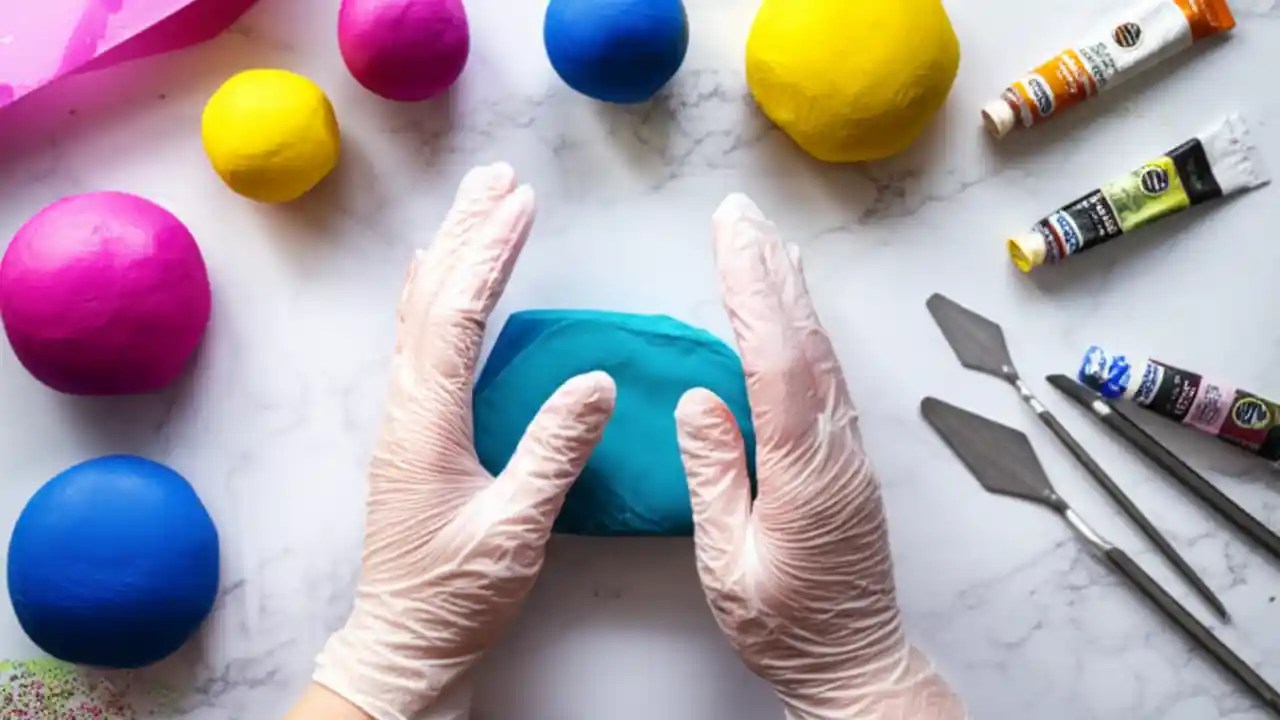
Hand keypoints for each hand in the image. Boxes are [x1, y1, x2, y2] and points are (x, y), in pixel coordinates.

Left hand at [309, 163, 616, 719]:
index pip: (459, 317)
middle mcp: (406, 408)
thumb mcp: (516, 529)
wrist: (405, 640)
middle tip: (498, 178)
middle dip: (469, 233)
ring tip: (478, 205)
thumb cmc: (458, 594)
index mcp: (428, 423)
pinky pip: (420, 342)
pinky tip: (440, 280)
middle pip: (433, 299)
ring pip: (422, 315)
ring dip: (453, 255)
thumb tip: (595, 382)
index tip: (522, 203)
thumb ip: (554, 453)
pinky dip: (436, 296)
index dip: (492, 255)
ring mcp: (404, 418)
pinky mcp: (412, 432)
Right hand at [676, 195, 965, 719]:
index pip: (775, 359)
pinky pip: (825, 375)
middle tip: (742, 213)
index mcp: (803, 468)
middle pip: (804, 339)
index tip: (730, 236)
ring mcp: (846, 448)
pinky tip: (792, 310)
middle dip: (769, 269)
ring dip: (790, 290)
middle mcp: (834, 445)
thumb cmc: (784, 623)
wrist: (853, 659)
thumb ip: (715, 476)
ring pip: (820, 352)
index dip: (752, 291)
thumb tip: (699, 399)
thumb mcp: (729, 562)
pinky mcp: (846, 456)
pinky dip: (804, 328)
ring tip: (763, 240)